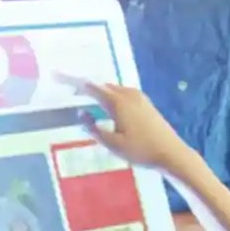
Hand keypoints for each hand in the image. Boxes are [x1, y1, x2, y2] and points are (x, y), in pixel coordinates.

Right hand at [69, 79, 193, 172]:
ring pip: (113, 89)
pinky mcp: (146, 104)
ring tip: (84, 95)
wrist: (172, 154)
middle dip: (85, 86)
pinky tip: (107, 103)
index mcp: (118, 102)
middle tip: (69, 88)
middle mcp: (128, 95)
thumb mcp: (112, 144)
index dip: (73, 82)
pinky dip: (110, 94)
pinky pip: (122, 93)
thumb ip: (93, 128)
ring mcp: (139, 98)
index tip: (57, 77)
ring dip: (98, 90)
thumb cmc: (141, 151)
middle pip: (102, 85)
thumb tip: (80, 113)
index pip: (91, 87)